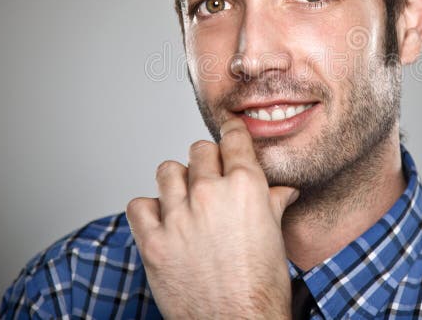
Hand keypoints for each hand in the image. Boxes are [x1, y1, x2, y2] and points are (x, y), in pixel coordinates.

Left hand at [126, 118, 299, 318]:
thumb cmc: (261, 289)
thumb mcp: (275, 238)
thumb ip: (272, 205)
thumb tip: (282, 191)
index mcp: (245, 188)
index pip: (233, 139)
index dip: (231, 133)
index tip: (228, 133)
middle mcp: (209, 195)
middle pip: (199, 151)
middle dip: (207, 161)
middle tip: (211, 179)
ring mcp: (178, 217)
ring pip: (167, 171)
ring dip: (177, 181)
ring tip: (185, 199)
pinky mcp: (153, 242)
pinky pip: (139, 205)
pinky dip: (149, 210)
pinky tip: (163, 221)